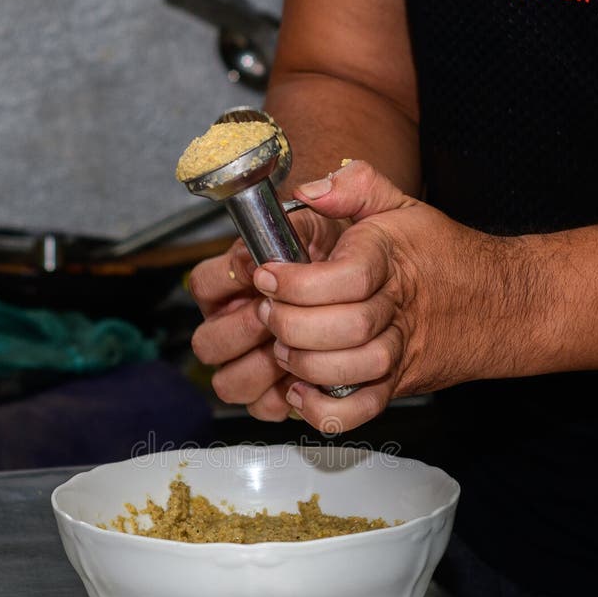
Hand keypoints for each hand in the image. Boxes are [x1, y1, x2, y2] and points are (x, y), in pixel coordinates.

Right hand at [189, 207, 346, 419]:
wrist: (394, 298)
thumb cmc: (364, 256)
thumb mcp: (366, 212)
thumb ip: (350, 187)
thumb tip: (314, 192)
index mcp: (240, 281)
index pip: (203, 284)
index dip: (227, 281)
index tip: (263, 273)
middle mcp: (236, 324)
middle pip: (207, 341)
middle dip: (241, 331)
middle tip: (276, 318)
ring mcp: (252, 364)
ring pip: (228, 382)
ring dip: (258, 369)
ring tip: (293, 351)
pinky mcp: (276, 397)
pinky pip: (263, 410)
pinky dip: (283, 401)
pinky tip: (310, 381)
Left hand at [249, 160, 522, 431]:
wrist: (500, 302)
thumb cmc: (442, 255)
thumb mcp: (401, 206)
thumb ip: (354, 186)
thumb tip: (311, 191)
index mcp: (392, 261)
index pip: (346, 277)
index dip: (298, 282)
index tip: (267, 275)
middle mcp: (396, 310)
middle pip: (344, 328)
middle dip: (291, 323)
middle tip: (268, 311)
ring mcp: (398, 352)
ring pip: (350, 370)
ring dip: (304, 363)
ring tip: (281, 346)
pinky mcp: (394, 385)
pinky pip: (360, 411)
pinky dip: (325, 411)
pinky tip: (300, 392)